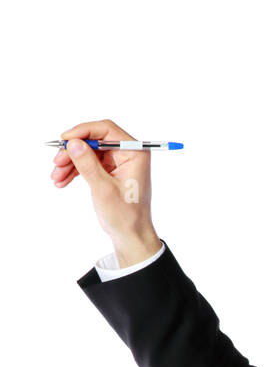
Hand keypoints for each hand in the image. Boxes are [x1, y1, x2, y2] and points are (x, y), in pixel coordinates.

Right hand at [50, 119, 159, 261]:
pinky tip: (61, 181)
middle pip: (94, 140)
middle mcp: (127, 153)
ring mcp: (117, 162)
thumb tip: (73, 143)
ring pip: (87, 152)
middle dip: (73, 151)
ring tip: (56, 177)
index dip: (83, 132)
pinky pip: (88, 163)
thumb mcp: (104, 190)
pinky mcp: (108, 171)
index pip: (106, 130)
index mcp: (135, 153)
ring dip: (70, 162)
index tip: (64, 140)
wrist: (131, 236)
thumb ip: (88, 165)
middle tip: (57, 163)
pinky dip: (74, 171)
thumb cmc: (126, 216)